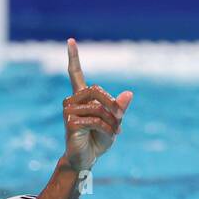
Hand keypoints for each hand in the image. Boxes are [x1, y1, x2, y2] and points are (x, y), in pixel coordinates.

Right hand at [62, 38, 133, 171]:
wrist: (87, 158)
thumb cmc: (100, 138)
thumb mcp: (115, 121)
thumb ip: (120, 107)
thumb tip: (129, 93)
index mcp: (82, 97)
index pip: (75, 73)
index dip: (74, 57)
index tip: (70, 40)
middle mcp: (72, 100)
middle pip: (97, 90)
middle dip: (113, 105)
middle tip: (120, 119)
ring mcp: (69, 111)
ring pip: (98, 107)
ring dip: (112, 121)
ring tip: (114, 131)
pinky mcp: (69, 123)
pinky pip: (95, 120)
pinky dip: (107, 129)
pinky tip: (109, 135)